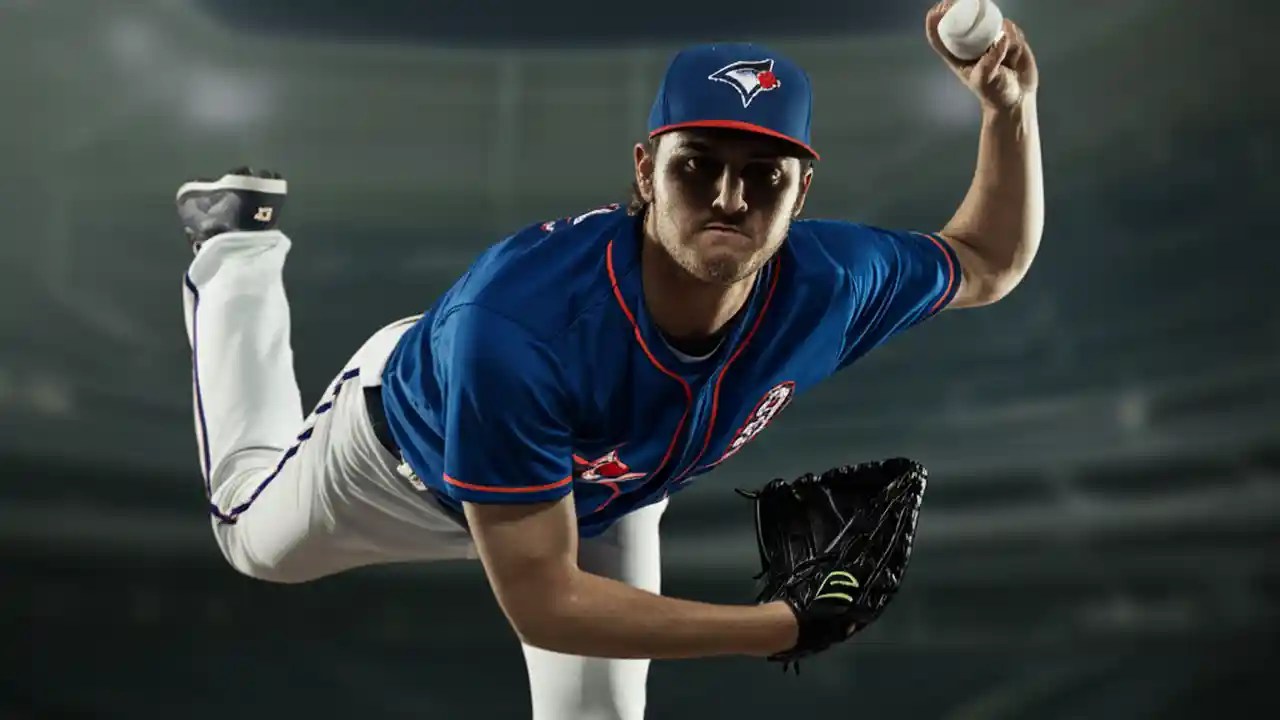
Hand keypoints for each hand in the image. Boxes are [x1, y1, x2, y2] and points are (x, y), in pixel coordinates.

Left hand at [925, 1, 1039, 113]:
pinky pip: (1011, 28)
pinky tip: (1015, 56)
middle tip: (974, 2)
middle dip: (966, 7)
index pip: (939, 34)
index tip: (940, 8)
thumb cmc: (995, 93)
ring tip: (1007, 56)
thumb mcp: (986, 80)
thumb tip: (1001, 37)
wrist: (1017, 98)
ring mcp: (989, 39)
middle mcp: (971, 44)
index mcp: (956, 55)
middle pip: (963, 18)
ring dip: (1000, 30)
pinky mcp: (1008, 37)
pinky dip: (1015, 37)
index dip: (936, 19)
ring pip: (993, 22)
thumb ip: (991, 60)